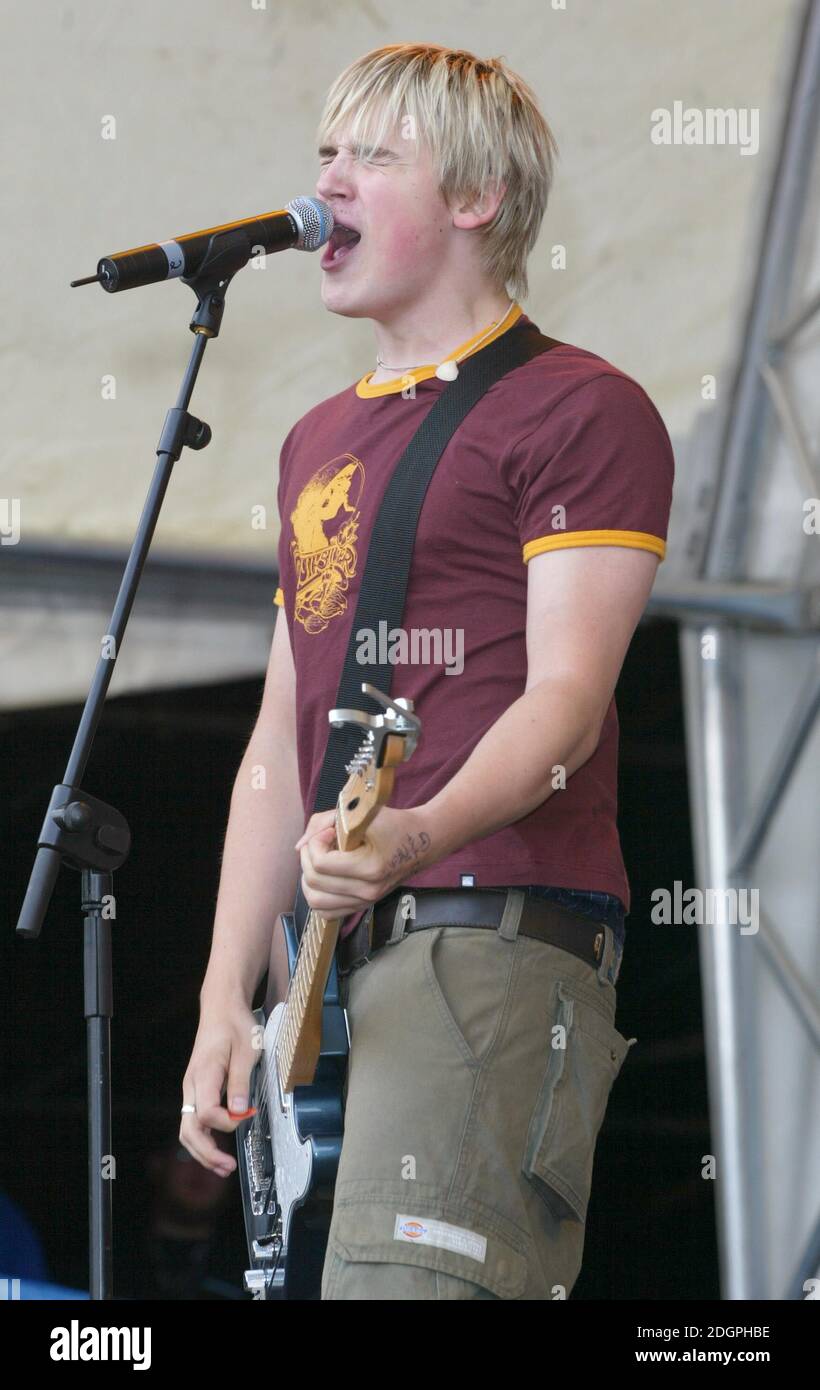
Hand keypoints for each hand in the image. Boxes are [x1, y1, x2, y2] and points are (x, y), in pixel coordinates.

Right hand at [179, 999, 260, 1176]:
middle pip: (188, 1130)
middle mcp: (192, 1085)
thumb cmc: (234, 1025)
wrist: (222, 1008)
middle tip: (228, 1168)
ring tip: (223, 1166)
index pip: (207, 1112)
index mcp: (204, 1074)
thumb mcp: (246, 1050)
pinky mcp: (197, 1090)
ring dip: (203, 1151)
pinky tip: (218, 1146)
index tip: (246, 1116)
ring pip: (188, 1129)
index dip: (227, 1122)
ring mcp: (192, 1089)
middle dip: (206, 1153)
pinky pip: (194, 1120)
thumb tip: (239, 1110)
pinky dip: (204, 1138)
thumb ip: (241, 1081)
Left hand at [295, 804, 433, 917]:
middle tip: (322, 841)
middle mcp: (368, 891)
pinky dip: (318, 894)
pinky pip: (326, 911)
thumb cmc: (394, 823)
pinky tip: (325, 876)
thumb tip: (299, 846)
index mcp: (370, 869)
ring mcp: (365, 902)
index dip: (316, 843)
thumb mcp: (361, 812)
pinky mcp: (362, 906)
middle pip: (314, 883)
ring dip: (308, 877)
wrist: (423, 841)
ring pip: (315, 902)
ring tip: (321, 859)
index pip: (321, 864)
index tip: (330, 831)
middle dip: (308, 857)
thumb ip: (323, 822)